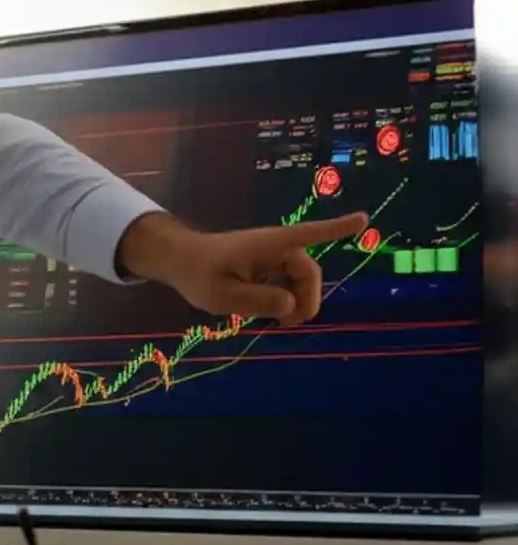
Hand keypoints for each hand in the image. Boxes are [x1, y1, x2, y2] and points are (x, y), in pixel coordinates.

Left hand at [117, 211, 368, 325]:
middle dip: (305, 300)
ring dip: (294, 302)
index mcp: (269, 245)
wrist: (180, 262)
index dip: (336, 229)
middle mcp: (276, 246)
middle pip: (308, 274)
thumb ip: (258, 301)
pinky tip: (268, 312)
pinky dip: (285, 299)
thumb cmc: (198, 275)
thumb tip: (292, 304)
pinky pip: (289, 283)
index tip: (363, 219)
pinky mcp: (270, 264)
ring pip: (301, 282)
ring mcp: (274, 255)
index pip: (308, 234)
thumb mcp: (222, 296)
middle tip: (285, 325)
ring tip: (274, 322)